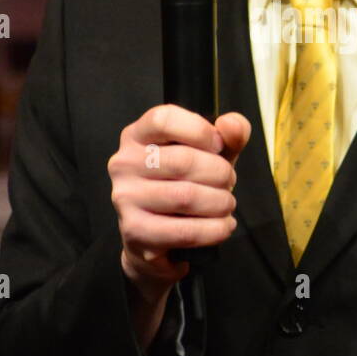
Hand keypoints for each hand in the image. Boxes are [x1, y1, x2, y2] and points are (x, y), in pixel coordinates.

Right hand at [109, 104, 250, 301]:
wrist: (155, 236)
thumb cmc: (183, 185)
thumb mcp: (208, 155)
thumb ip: (227, 136)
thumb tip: (232, 124)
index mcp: (137, 136)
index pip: (163, 119)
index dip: (200, 130)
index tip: (218, 146)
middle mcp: (124, 163)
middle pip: (183, 160)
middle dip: (220, 173)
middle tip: (228, 183)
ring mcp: (126, 198)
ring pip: (186, 197)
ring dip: (220, 203)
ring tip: (226, 205)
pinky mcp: (135, 231)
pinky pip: (185, 231)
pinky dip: (214, 230)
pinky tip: (222, 226)